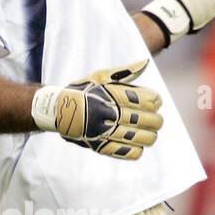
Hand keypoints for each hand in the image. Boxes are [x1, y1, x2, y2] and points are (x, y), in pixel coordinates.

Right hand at [31, 59, 162, 159]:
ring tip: (152, 135)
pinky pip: (123, 152)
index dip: (154, 101)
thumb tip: (145, 62)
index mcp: (109, 94)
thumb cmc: (82, 91)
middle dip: (155, 121)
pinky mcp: (98, 145)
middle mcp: (107, 112)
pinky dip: (135, 150)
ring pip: (136, 138)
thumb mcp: (100, 76)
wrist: (56, 110)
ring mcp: (102, 130)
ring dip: (149, 137)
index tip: (156, 102)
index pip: (142, 100)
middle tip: (157, 121)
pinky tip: (139, 146)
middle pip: (142, 120)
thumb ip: (125, 71)